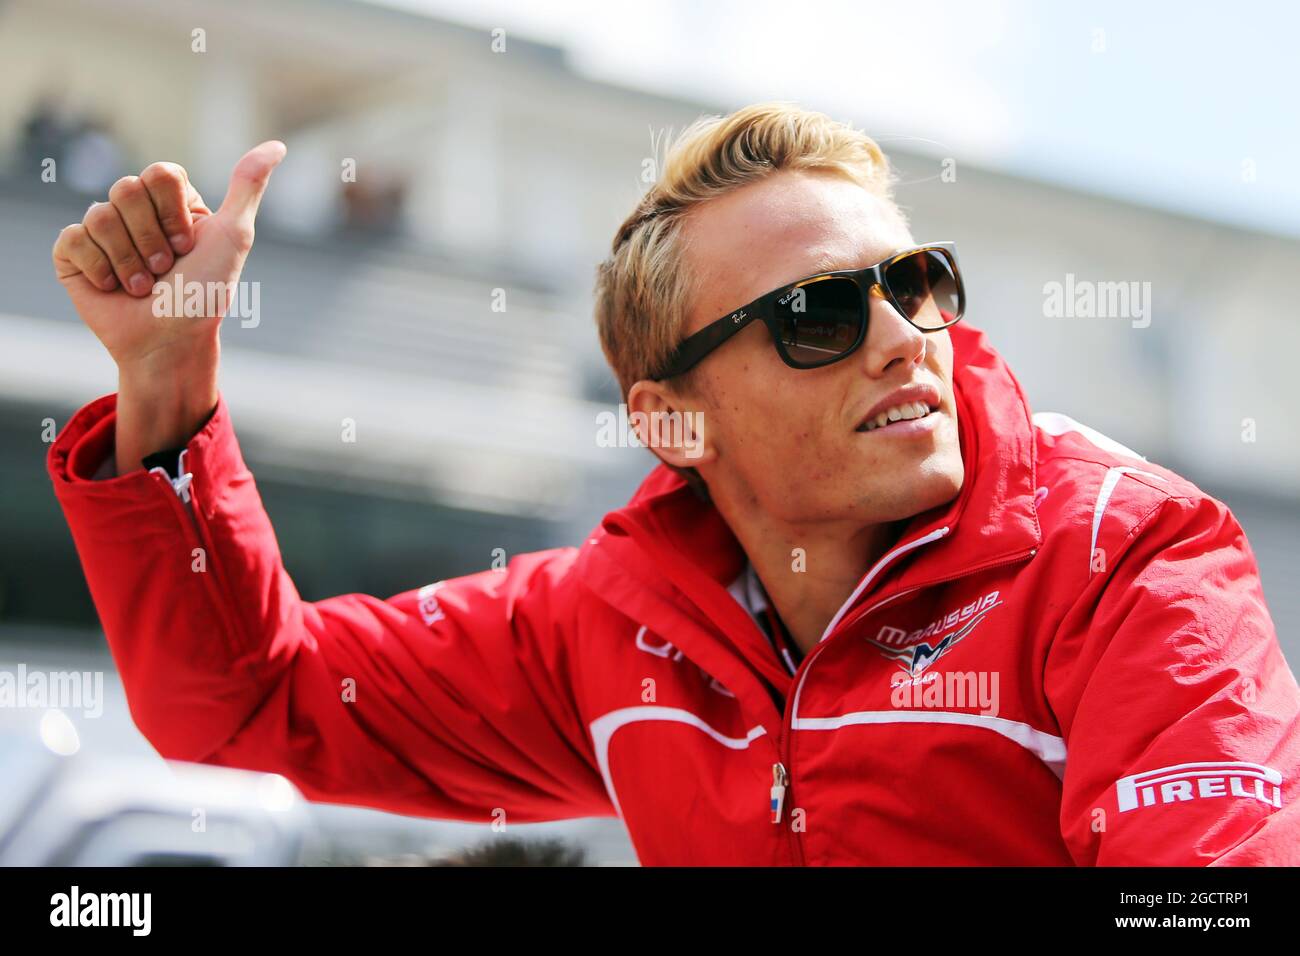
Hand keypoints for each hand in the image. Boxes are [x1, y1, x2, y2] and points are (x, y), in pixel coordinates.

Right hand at [51, 142, 286, 474]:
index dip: (175, 215)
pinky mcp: (73, 253)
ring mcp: (101, 229)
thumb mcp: (234, 237)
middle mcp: (134, 209)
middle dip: (153, 240)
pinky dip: (101, 270)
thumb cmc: (205, 294)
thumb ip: (248, 187)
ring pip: (100, 216)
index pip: (160, 173)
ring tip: (144, 286)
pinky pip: (74, 239)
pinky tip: (114, 288)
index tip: (189, 246)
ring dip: (130, 262)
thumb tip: (277, 146)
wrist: (171, 342)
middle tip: (166, 270)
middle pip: (126, 189)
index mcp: (170, 201)